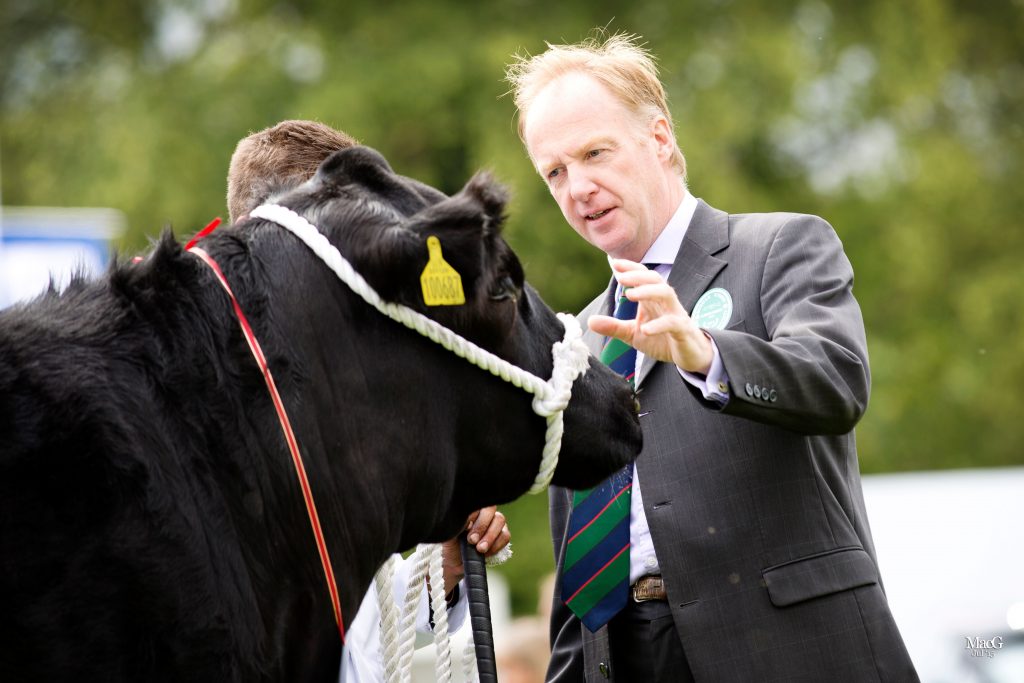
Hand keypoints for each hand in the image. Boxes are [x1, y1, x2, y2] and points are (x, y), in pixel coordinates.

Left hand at [438, 506, 509, 594]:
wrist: (455, 562)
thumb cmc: (450, 545)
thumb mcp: (449, 535)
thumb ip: (456, 526)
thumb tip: (467, 520)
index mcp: (470, 509)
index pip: (476, 503)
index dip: (473, 515)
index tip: (465, 529)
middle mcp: (483, 512)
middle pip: (490, 509)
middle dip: (482, 526)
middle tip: (472, 541)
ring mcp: (494, 523)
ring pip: (500, 520)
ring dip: (490, 536)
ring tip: (480, 549)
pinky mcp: (501, 535)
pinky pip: (505, 535)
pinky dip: (496, 545)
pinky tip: (486, 553)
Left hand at [588, 259, 712, 374]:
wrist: (690, 356)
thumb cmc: (661, 339)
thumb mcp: (633, 334)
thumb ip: (613, 327)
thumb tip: (590, 321)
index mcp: (653, 299)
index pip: (643, 277)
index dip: (631, 268)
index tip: (614, 263)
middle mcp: (665, 302)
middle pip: (655, 279)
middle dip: (638, 276)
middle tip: (621, 278)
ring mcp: (676, 314)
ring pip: (666, 294)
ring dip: (648, 291)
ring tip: (630, 295)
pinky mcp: (683, 330)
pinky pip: (673, 323)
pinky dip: (659, 324)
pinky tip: (645, 329)